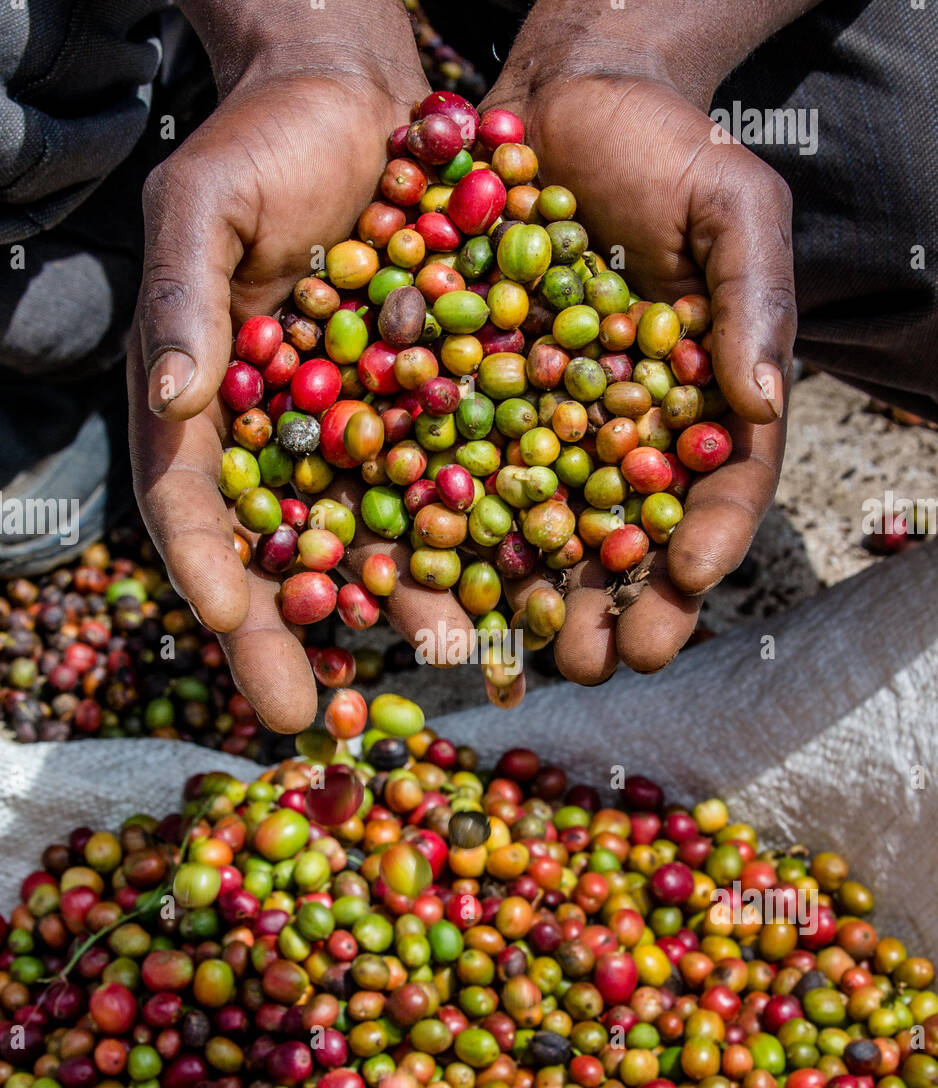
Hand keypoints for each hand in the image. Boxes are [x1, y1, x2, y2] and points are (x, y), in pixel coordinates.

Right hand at [129, 52, 433, 733]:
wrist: (361, 109)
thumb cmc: (261, 149)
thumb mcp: (203, 206)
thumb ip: (182, 300)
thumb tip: (172, 398)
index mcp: (208, 409)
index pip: (194, 502)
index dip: (206, 564)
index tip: (227, 622)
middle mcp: (283, 443)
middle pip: (284, 551)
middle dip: (295, 636)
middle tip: (309, 719)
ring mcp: (361, 438)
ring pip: (378, 539)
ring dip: (404, 609)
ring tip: (439, 667)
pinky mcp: (436, 416)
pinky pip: (457, 486)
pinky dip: (482, 539)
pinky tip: (514, 588)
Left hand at [483, 73, 794, 682]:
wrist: (555, 105)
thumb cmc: (662, 151)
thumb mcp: (731, 206)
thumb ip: (752, 299)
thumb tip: (761, 401)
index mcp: (696, 406)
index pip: (717, 486)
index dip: (708, 538)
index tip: (690, 582)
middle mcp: (620, 436)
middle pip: (624, 535)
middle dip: (615, 604)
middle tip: (603, 660)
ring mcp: (540, 429)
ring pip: (539, 531)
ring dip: (528, 601)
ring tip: (516, 655)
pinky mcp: (464, 409)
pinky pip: (451, 478)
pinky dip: (441, 534)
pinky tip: (426, 588)